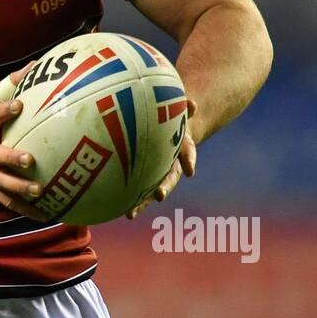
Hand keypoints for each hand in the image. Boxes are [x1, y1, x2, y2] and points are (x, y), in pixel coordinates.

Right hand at [0, 62, 47, 220]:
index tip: (20, 106)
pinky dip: (24, 210)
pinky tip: (44, 215)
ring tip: (39, 190)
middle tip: (29, 160)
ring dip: (19, 188)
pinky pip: (6, 201)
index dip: (5, 110)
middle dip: (11, 158)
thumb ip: (10, 87)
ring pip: (0, 182)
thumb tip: (36, 65)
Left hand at [127, 99, 196, 219]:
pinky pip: (142, 190)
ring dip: (144, 202)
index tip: (190, 170)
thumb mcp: (179, 110)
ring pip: (154, 189)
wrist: (175, 130)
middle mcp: (173, 162)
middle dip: (165, 186)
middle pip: (170, 177)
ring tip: (131, 214)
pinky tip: (124, 212)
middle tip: (160, 196)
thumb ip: (185, 107)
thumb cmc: (174, 117)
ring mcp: (161, 172)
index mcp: (182, 145)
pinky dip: (134, 201)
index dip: (189, 160)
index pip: (187, 152)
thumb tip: (192, 104)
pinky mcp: (149, 177)